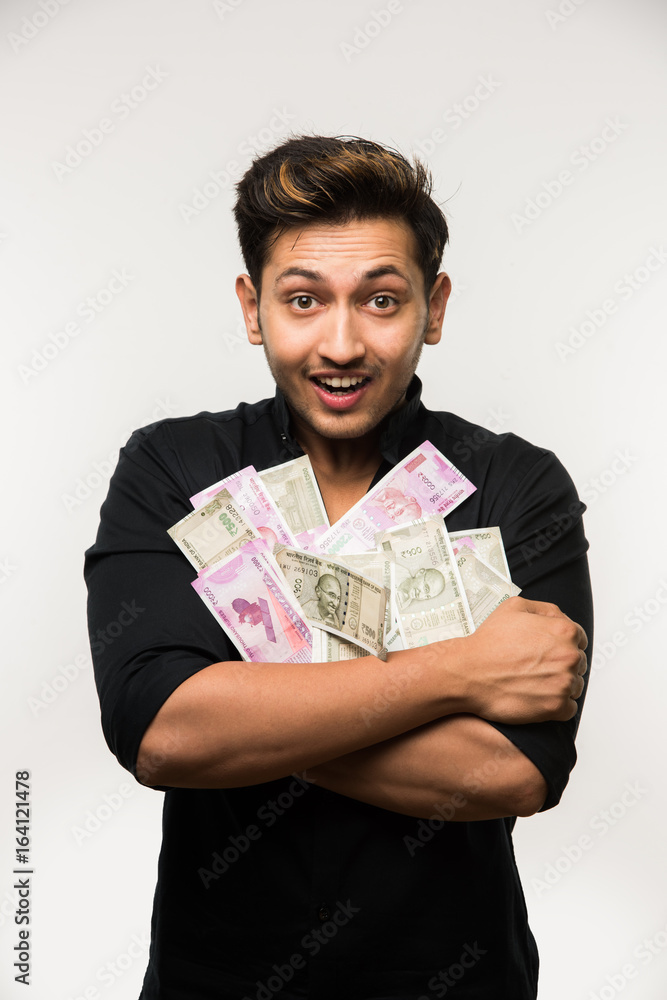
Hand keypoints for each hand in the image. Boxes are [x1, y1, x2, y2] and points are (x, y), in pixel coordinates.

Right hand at [461, 596, 587, 723]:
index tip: (548, 651)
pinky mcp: (556, 707)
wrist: (468, 673)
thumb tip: (560, 617)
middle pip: (578, 663)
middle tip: (537, 667)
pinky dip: (557, 705)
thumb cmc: (488, 643)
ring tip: (534, 682)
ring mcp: (564, 683)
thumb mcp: (514, 607)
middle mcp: (569, 657)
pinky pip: (569, 708)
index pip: (579, 639)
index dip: (562, 644)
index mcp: (564, 631)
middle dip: (561, 664)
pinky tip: (538, 697)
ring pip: (575, 686)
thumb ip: (544, 609)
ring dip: (560, 685)